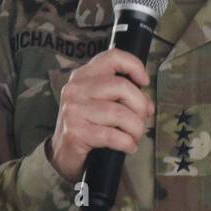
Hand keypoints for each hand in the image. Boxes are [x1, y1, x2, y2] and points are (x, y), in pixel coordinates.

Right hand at [50, 49, 153, 184]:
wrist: (62, 153)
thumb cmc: (88, 125)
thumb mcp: (103, 103)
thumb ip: (125, 97)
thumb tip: (148, 105)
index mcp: (83, 76)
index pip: (113, 57)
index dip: (134, 66)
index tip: (144, 82)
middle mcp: (76, 89)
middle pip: (122, 86)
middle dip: (140, 106)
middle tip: (142, 119)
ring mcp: (74, 110)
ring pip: (120, 113)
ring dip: (136, 127)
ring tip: (135, 136)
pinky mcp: (75, 132)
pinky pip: (112, 135)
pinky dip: (127, 142)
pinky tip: (129, 146)